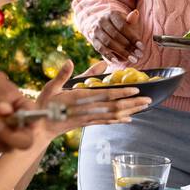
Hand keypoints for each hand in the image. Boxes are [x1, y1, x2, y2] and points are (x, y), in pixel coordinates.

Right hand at [33, 60, 149, 141]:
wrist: (40, 129)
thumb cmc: (44, 106)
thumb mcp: (51, 87)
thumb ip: (63, 74)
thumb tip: (70, 60)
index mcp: (80, 99)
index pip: (105, 95)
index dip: (122, 92)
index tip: (135, 89)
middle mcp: (88, 110)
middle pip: (115, 107)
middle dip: (133, 103)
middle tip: (149, 99)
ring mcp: (89, 118)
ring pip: (114, 115)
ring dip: (130, 111)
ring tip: (144, 107)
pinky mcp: (88, 123)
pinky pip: (107, 122)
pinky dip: (119, 120)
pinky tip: (129, 119)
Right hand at [92, 8, 142, 62]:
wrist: (106, 27)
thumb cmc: (120, 25)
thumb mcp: (127, 21)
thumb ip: (131, 20)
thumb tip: (135, 13)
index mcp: (112, 14)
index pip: (123, 26)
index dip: (132, 37)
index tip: (141, 46)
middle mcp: (102, 21)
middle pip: (116, 35)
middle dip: (128, 46)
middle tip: (139, 55)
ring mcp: (96, 31)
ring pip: (108, 43)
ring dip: (121, 52)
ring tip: (132, 59)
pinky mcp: (93, 40)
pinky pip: (100, 49)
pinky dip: (109, 55)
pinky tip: (117, 61)